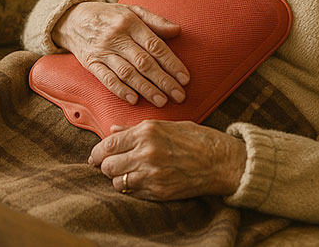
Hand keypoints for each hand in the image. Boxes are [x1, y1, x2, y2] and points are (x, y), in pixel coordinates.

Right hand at [52, 2, 189, 106]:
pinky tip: (133, 100)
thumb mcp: (132, 10)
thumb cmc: (109, 16)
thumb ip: (155, 21)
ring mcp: (103, 51)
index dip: (171, 63)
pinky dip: (120, 90)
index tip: (185, 78)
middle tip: (179, 95)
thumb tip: (178, 30)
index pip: (155, 45)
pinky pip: (106, 78)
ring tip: (162, 101)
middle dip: (163, 81)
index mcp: (130, 23)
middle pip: (144, 62)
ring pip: (127, 73)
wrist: (73, 19)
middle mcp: (117, 37)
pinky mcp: (91, 63)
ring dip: (146, 89)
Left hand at [88, 120, 246, 199]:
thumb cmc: (197, 139)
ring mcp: (152, 174)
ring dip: (119, 178)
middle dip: (106, 165)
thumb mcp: (167, 125)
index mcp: (147, 132)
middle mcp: (146, 152)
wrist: (223, 161)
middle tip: (111, 165)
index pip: (108, 144)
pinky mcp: (159, 191)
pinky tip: (141, 181)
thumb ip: (136, 129)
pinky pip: (133, 193)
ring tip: (128, 173)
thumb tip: (112, 129)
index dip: (97, 152)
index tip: (95, 156)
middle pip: (107, 165)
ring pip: (117, 182)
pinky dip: (132, 188)